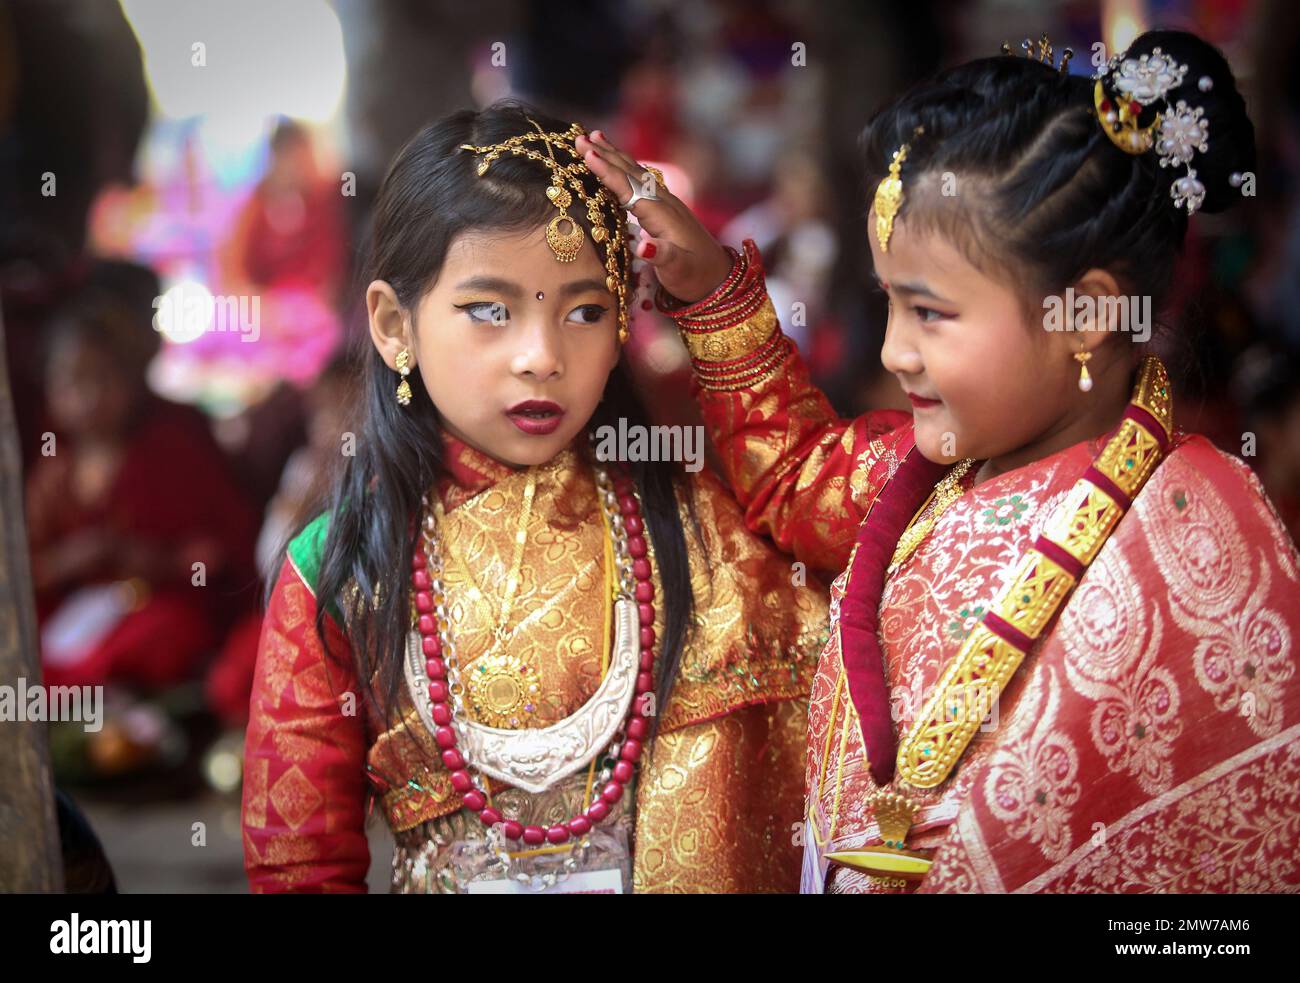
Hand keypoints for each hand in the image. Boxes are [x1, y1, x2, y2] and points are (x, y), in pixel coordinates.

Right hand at [575, 130, 733, 304]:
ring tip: (595, 137)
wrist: (718, 277)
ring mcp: (665, 203)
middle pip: (629, 173)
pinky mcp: (665, 209)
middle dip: (604, 154)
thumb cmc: (695, 276)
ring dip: (614, 155)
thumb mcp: (679, 269)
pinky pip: (640, 181)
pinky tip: (619, 161)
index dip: (607, 171)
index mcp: (661, 214)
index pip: (628, 187)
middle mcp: (663, 203)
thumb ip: (663, 257)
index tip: (587, 154)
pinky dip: (624, 167)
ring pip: (635, 173)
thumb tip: (642, 247)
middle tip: (579, 138)